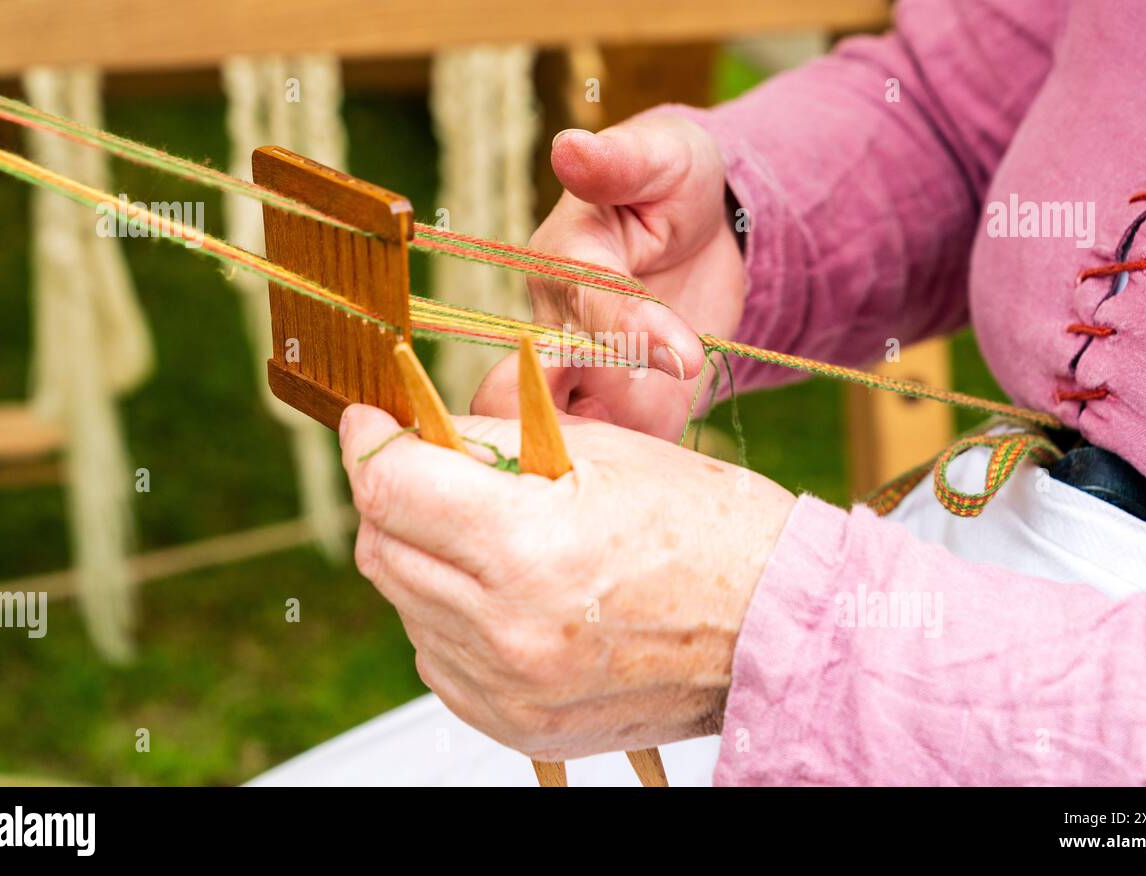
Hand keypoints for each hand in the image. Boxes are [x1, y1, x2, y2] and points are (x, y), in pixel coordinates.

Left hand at [340, 403, 794, 760]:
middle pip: (381, 548)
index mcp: (530, 546)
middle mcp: (508, 629)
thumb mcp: (600, 451)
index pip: (391, 486)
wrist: (775, 626)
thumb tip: (414, 433)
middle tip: (425, 467)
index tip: (370, 421)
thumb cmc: (708, 527)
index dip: (370, 440)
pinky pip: (436, 656)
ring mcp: (510, 688)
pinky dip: (448, 615)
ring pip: (404, 602)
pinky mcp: (516, 724)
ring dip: (423, 555)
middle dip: (391, 496)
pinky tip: (500, 589)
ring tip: (486, 532)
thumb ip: (490, 440)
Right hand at [471, 113, 745, 440]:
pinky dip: (640, 472)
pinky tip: (668, 475)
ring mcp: (588, 379)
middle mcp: (556, 331)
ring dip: (605, 452)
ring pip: (563, 441)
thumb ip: (618, 161)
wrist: (709, 227)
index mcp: (558, 265)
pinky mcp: (631, 412)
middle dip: (563, 418)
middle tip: (632, 425)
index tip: (686, 352)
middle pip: (517, 398)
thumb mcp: (658, 156)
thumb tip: (571, 146)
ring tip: (657, 452)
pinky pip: (622, 456)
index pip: (578, 309)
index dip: (628, 331)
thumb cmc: (671, 177)